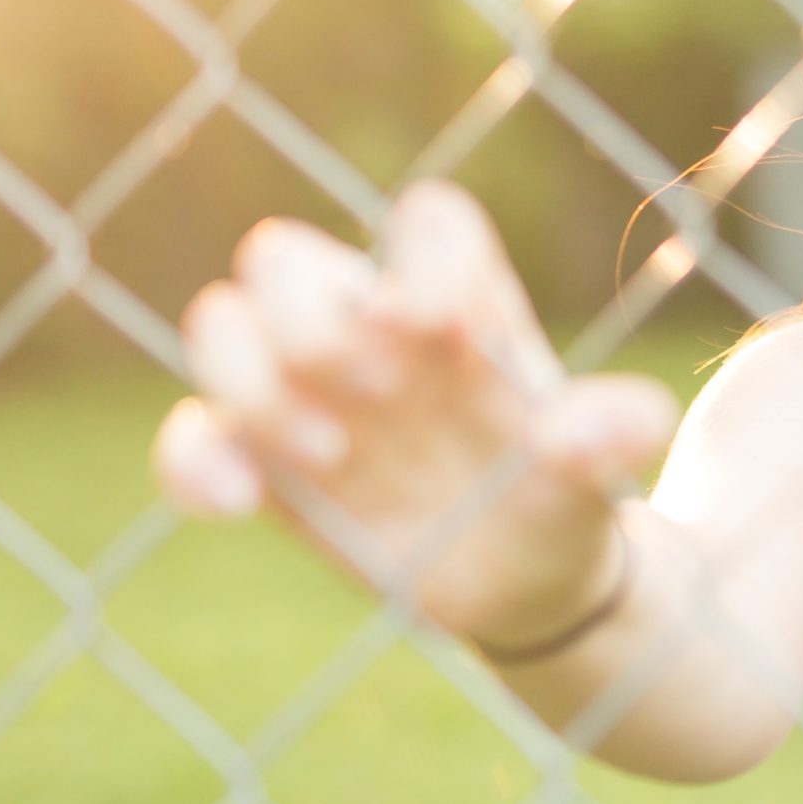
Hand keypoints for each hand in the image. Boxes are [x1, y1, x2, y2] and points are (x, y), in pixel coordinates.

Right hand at [150, 179, 679, 648]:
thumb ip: (612, 435)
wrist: (524, 581)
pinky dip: (193, 460)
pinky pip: (190, 432)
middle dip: (315, 322)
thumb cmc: (565, 498)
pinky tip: (242, 504)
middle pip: (286, 256)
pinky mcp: (261, 460)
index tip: (449, 338)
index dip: (424, 260)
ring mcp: (307, 391)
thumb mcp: (603, 473)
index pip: (425, 221)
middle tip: (383, 394)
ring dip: (255, 382)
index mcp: (462, 306)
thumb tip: (577, 433)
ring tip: (331, 454)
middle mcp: (371, 331)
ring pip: (220, 323)